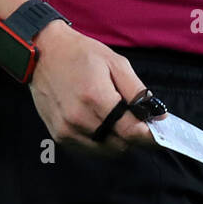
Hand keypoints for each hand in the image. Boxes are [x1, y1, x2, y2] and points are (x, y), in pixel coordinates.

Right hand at [28, 20, 154, 154]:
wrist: (43, 52)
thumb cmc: (81, 53)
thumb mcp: (116, 63)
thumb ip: (138, 92)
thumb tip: (159, 115)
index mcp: (96, 98)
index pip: (131, 132)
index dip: (149, 136)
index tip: (159, 134)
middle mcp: (79, 119)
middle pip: (120, 146)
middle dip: (134, 138)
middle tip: (138, 123)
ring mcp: (67, 130)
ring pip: (105, 151)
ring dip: (118, 141)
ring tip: (118, 120)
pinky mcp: (59, 136)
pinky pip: (89, 149)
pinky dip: (101, 142)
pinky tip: (101, 123)